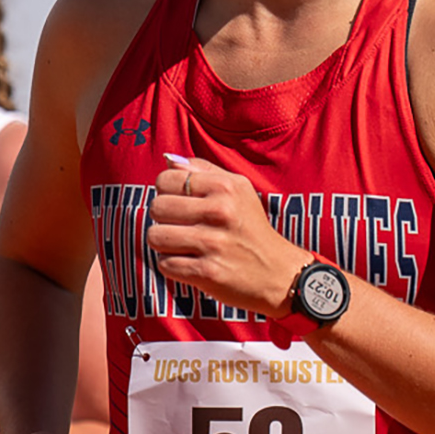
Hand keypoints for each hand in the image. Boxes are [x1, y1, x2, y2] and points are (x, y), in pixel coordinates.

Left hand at [146, 155, 309, 316]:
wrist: (279, 273)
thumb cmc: (251, 228)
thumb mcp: (238, 189)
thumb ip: (203, 170)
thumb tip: (168, 160)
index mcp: (225, 186)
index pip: (165, 179)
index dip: (167, 192)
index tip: (182, 204)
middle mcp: (220, 211)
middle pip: (157, 207)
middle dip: (164, 219)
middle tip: (183, 227)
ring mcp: (213, 243)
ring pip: (155, 236)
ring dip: (165, 244)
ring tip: (186, 246)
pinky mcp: (206, 272)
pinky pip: (164, 264)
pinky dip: (173, 266)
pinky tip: (192, 263)